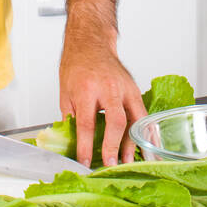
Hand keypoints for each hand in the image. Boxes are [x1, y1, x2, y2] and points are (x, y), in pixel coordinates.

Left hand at [59, 13, 144, 167]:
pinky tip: (141, 144)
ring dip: (132, 143)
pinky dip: (142, 131)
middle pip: (116, 121)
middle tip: (110, 163)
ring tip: (127, 160)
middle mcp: (108, 87)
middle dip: (113, 146)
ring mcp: (124, 88)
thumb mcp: (65, 92)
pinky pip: (142, 114)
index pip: (87, 124)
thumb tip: (74, 142)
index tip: (85, 162)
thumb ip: (71, 117)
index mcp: (86, 89)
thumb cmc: (76, 65)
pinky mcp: (134, 89)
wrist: (91, 43)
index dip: (86, 146)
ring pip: (134, 119)